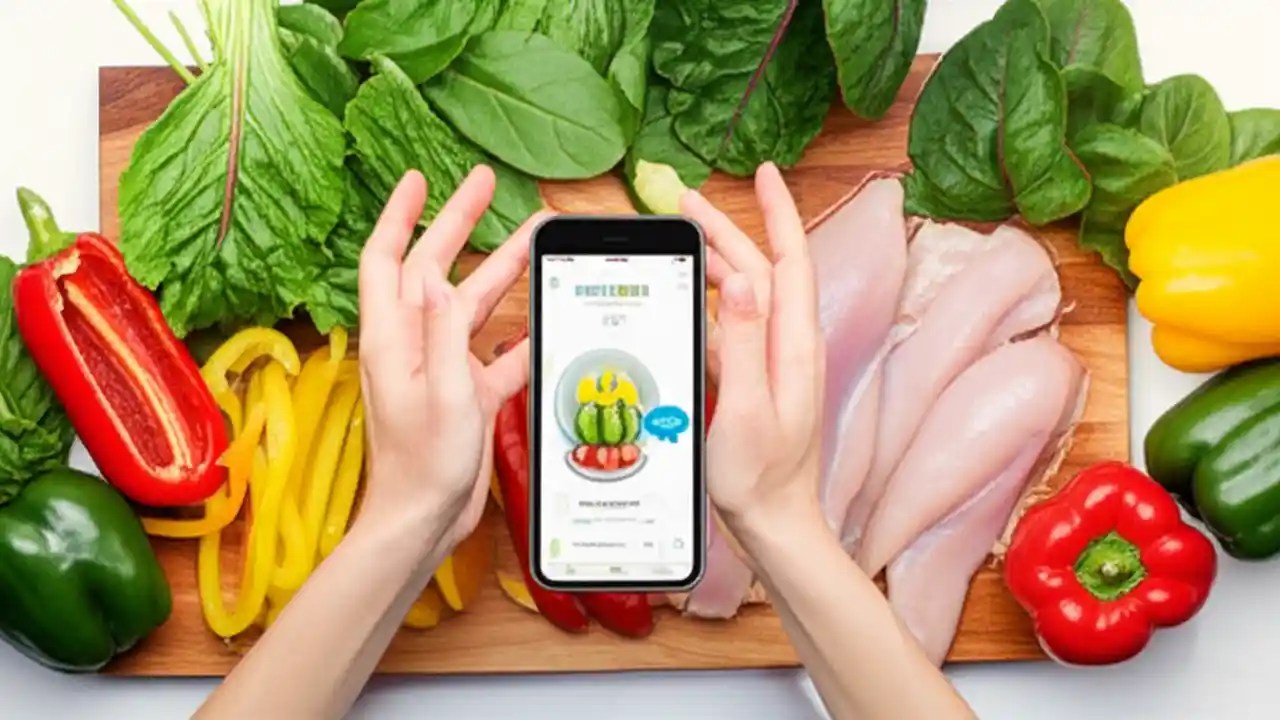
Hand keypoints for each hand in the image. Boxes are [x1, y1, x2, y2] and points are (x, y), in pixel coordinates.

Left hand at [357, 167, 545, 551]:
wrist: (425, 520)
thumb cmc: (422, 465)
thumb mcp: (439, 395)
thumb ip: (442, 336)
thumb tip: (439, 281)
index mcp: (394, 337)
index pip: (389, 260)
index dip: (400, 215)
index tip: (420, 178)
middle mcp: (416, 344)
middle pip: (436, 267)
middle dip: (460, 223)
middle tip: (484, 184)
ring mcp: (444, 366)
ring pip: (475, 303)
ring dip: (504, 269)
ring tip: (537, 236)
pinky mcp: (468, 392)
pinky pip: (500, 351)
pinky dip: (523, 333)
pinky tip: (550, 315)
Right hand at [680, 163, 824, 530]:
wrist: (773, 525)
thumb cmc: (762, 478)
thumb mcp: (750, 410)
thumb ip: (745, 344)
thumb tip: (740, 281)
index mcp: (793, 346)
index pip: (790, 261)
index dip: (778, 213)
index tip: (764, 173)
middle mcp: (787, 346)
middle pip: (759, 270)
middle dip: (727, 229)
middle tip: (685, 201)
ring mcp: (771, 363)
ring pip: (742, 297)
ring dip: (714, 263)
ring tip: (680, 241)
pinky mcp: (753, 380)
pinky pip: (730, 329)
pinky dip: (706, 306)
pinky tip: (682, 303)